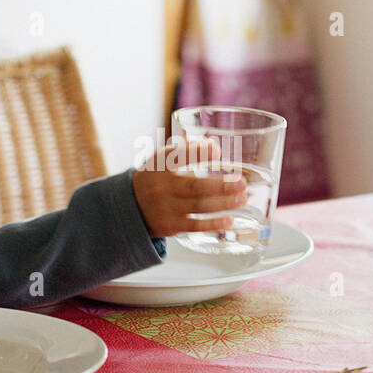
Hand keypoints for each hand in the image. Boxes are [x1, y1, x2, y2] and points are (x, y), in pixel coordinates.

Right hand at [131, 138, 247, 237]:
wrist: (130, 207)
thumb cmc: (155, 178)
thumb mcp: (162, 159)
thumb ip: (187, 152)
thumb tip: (216, 148)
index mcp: (161, 165)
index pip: (178, 156)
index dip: (197, 152)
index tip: (217, 150)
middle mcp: (162, 186)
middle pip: (195, 186)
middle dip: (221, 185)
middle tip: (242, 183)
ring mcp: (166, 207)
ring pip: (198, 206)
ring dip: (223, 203)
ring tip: (242, 198)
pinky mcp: (170, 225)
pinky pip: (194, 225)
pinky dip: (213, 224)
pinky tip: (228, 219)